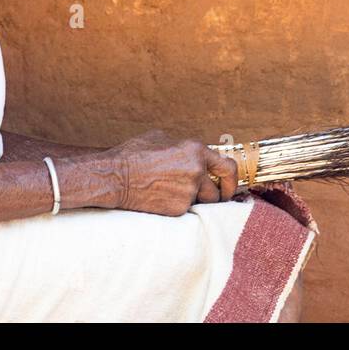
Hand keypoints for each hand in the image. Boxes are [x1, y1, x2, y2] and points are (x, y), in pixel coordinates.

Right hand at [109, 129, 239, 215]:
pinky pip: (185, 210)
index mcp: (195, 151)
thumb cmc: (134, 155)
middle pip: (215, 192)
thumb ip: (184, 148)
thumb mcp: (162, 139)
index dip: (232, 181)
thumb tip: (195, 156)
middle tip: (201, 197)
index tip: (228, 188)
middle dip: (210, 197)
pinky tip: (160, 199)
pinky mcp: (178, 209)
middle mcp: (196, 171)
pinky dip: (177, 207)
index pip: (228, 167)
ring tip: (172, 193)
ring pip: (200, 203)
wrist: (116, 177)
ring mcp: (188, 191)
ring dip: (192, 200)